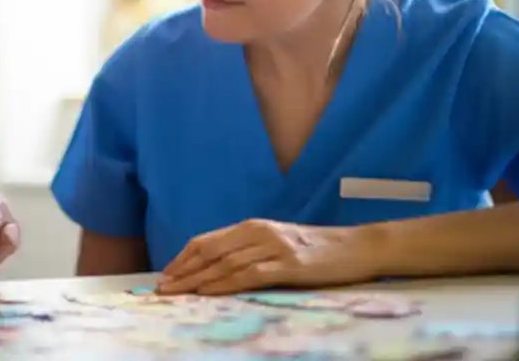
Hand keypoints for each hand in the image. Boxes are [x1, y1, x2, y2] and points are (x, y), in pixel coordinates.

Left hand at [157, 219, 378, 294]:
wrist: (357, 247)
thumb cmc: (316, 249)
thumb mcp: (276, 242)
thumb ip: (248, 250)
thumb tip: (215, 267)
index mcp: (252, 226)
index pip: (207, 241)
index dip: (183, 258)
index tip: (165, 274)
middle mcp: (258, 232)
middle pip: (210, 252)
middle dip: (182, 271)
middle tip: (161, 288)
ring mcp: (274, 247)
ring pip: (225, 264)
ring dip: (197, 280)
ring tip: (176, 293)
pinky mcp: (289, 264)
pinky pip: (249, 275)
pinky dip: (225, 284)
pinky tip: (208, 292)